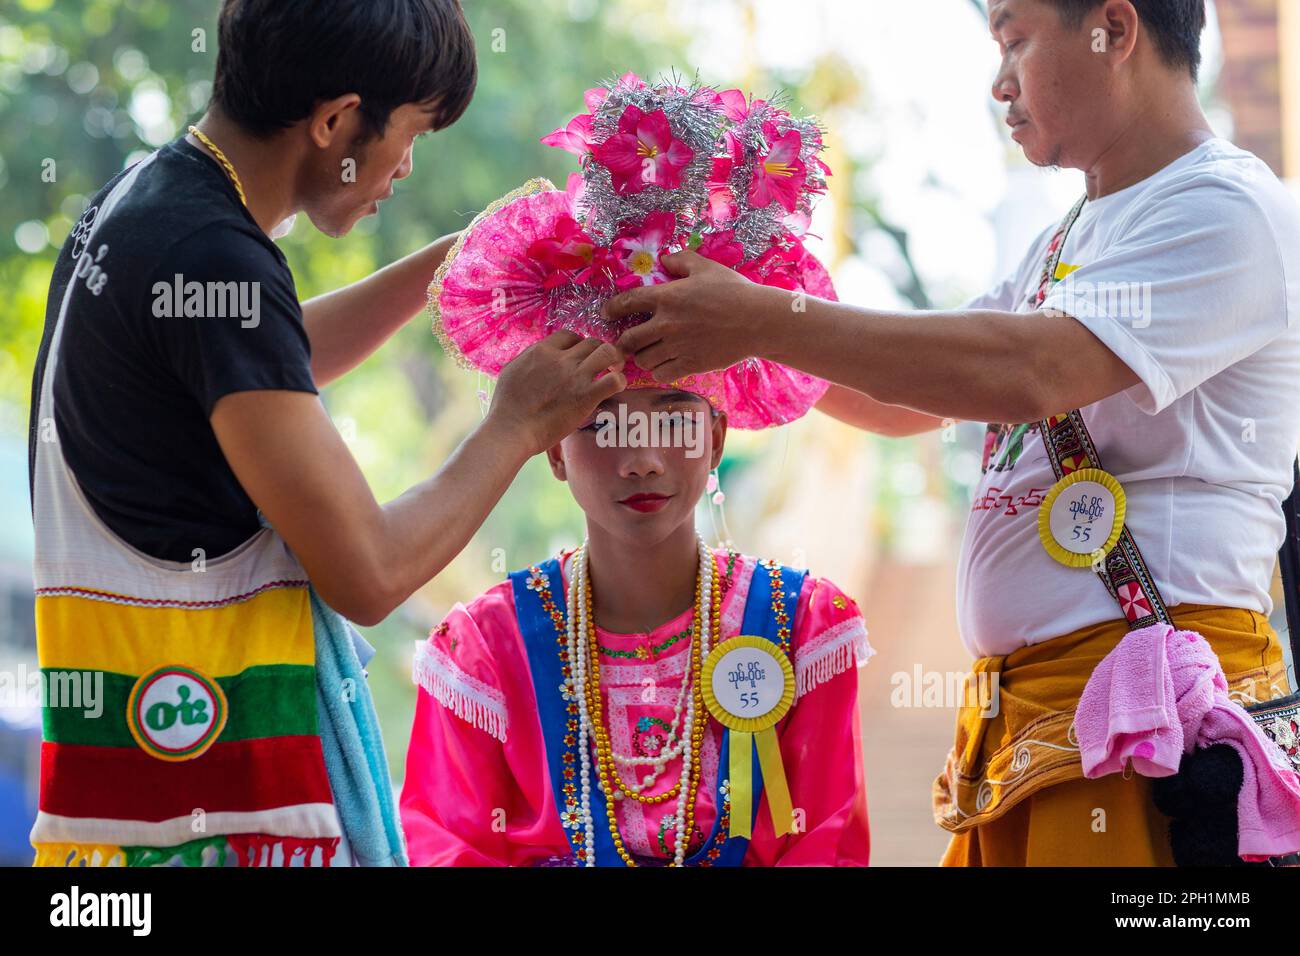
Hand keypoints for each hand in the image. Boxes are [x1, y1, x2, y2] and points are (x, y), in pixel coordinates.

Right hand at [487, 330, 626, 454]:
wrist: (510, 430)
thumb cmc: (505, 407)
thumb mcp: (511, 371)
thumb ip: (529, 360)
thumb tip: (537, 357)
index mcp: (541, 351)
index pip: (569, 335)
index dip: (578, 344)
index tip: (579, 358)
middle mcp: (561, 359)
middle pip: (592, 342)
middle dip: (598, 352)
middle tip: (601, 366)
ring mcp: (575, 376)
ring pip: (608, 352)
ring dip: (615, 360)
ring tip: (615, 370)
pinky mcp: (586, 396)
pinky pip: (615, 379)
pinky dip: (620, 381)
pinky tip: (615, 388)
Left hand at [602, 250, 772, 380]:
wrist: (758, 321)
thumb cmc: (734, 291)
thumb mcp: (706, 267)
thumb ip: (680, 261)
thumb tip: (663, 261)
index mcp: (667, 298)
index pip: (627, 303)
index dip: (611, 309)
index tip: (606, 314)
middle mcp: (667, 324)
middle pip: (628, 339)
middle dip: (622, 341)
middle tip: (625, 341)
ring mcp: (677, 347)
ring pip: (642, 360)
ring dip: (641, 357)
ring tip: (647, 353)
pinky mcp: (690, 365)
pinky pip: (661, 374)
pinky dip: (659, 371)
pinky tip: (665, 365)